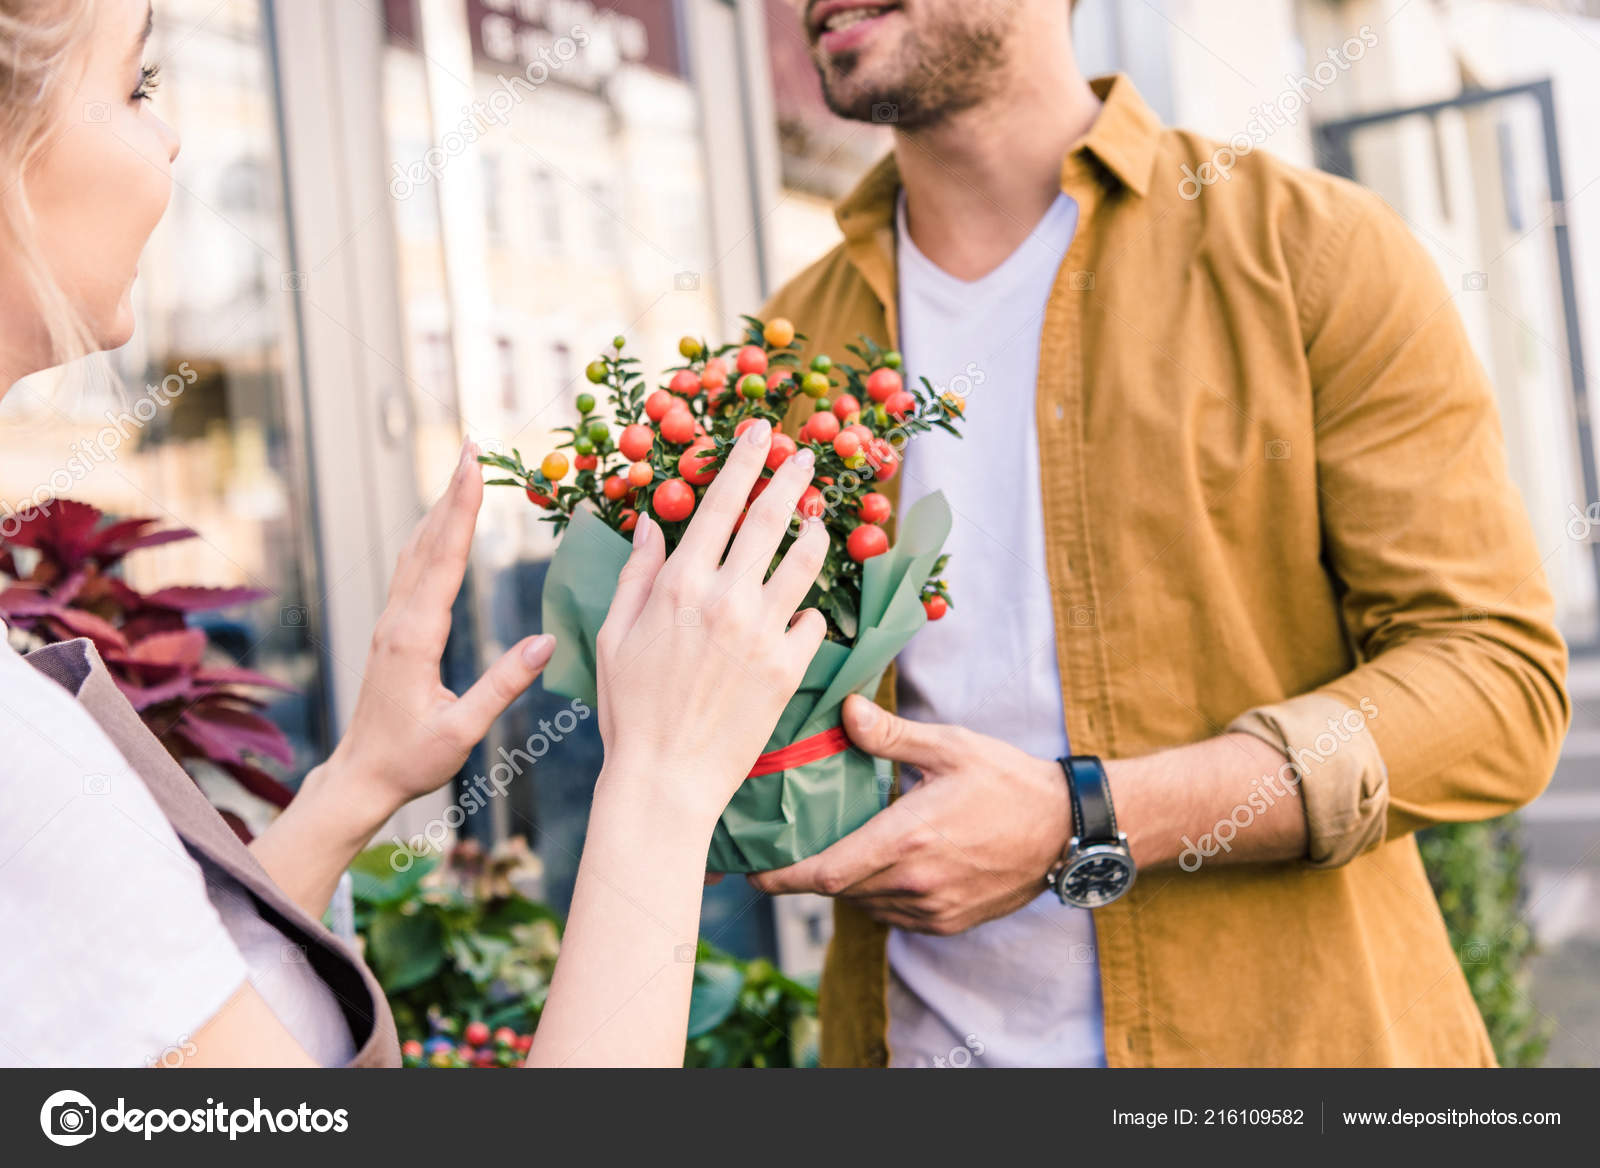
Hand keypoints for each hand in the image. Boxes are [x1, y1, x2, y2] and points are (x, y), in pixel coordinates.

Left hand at [316, 442, 556, 826]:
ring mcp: (391, 623)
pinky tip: (439, 527)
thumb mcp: (462, 731)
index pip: (444, 559)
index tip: (474, 467)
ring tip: (462, 472)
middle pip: (428, 542)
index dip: (462, 510)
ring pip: (416, 552)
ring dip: (440, 509)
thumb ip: (502, 687)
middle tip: (470, 445)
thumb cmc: (411, 760)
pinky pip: (413, 570)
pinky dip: (431, 537)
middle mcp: (398, 620)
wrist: (361, 776)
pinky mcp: (393, 631)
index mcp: (416, 637)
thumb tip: (545, 643)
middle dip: (452, 492)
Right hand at [592, 418, 828, 833]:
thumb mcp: (614, 636)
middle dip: (790, 478)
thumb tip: (650, 525)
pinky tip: (800, 610)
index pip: (718, 504)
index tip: (759, 432)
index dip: (742, 462)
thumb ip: (637, 575)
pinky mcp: (789, 668)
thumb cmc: (629, 710)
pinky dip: (807, 610)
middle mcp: (728, 598)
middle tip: (806, 454)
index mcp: (681, 584)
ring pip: (803, 563)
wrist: (667, 778)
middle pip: (770, 520)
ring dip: (814, 534)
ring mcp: (764, 632)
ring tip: (817, 521)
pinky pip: (812, 621)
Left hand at [749, 695, 1071, 934]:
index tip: (753, 871)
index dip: (782, 877)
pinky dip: (877, 894)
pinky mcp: (949, 923)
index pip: (826, 873)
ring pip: (865, 903)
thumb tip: (846, 711)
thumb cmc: (1008, 780)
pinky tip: (882, 863)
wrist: (1066, 829)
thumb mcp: (950, 746)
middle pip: (839, 889)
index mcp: (907, 840)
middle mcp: (915, 883)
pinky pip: (894, 915)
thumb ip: (891, 735)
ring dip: (846, 881)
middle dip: (809, 872)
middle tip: (785, 848)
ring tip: (836, 847)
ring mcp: (933, 909)